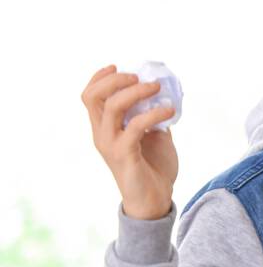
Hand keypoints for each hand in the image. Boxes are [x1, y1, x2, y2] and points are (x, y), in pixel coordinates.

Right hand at [81, 65, 177, 220]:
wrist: (155, 200)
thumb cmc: (154, 168)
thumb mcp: (155, 136)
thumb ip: (153, 117)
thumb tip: (165, 96)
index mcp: (104, 127)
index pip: (89, 96)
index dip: (99, 77)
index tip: (118, 66)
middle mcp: (101, 134)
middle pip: (93, 97)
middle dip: (115, 80)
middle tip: (140, 77)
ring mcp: (110, 144)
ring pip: (111, 107)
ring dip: (136, 92)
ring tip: (157, 87)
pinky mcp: (124, 155)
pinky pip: (135, 126)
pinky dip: (153, 113)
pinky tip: (169, 111)